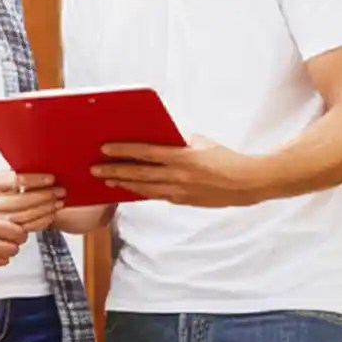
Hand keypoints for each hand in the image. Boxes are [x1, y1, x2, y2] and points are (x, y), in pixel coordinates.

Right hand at [0, 171, 64, 231]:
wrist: (18, 199)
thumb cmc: (22, 184)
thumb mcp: (20, 172)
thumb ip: (27, 168)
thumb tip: (46, 161)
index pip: (15, 180)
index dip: (35, 180)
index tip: (51, 178)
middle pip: (19, 201)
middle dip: (43, 196)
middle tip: (60, 191)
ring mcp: (2, 218)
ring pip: (22, 216)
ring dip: (45, 209)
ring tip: (59, 202)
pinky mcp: (12, 230)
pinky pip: (26, 228)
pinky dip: (42, 221)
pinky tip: (52, 214)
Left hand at [91, 134, 267, 207]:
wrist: (247, 183)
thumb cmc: (225, 158)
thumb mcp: (201, 142)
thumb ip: (179, 142)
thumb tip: (159, 139)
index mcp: (183, 158)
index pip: (146, 153)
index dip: (124, 151)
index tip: (105, 148)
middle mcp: (178, 177)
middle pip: (139, 174)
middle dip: (115, 171)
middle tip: (95, 169)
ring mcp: (180, 192)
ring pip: (144, 189)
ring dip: (123, 184)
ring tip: (106, 181)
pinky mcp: (183, 201)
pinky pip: (156, 195)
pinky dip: (141, 191)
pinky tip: (128, 189)